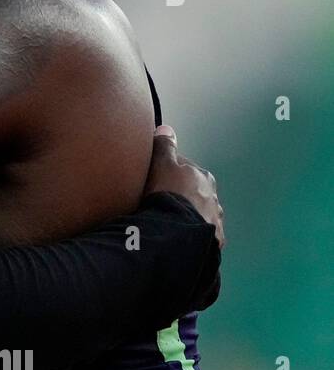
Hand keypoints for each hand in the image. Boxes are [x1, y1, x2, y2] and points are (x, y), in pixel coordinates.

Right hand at [143, 125, 224, 248]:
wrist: (177, 232)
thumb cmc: (168, 195)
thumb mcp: (161, 165)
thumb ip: (164, 147)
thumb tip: (166, 129)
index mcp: (202, 176)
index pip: (185, 168)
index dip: (168, 172)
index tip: (155, 179)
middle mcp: (213, 196)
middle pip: (195, 192)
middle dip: (182, 195)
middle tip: (161, 202)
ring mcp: (215, 220)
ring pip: (199, 213)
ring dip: (188, 215)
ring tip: (169, 222)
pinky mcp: (213, 240)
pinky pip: (200, 233)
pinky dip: (190, 233)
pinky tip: (178, 236)